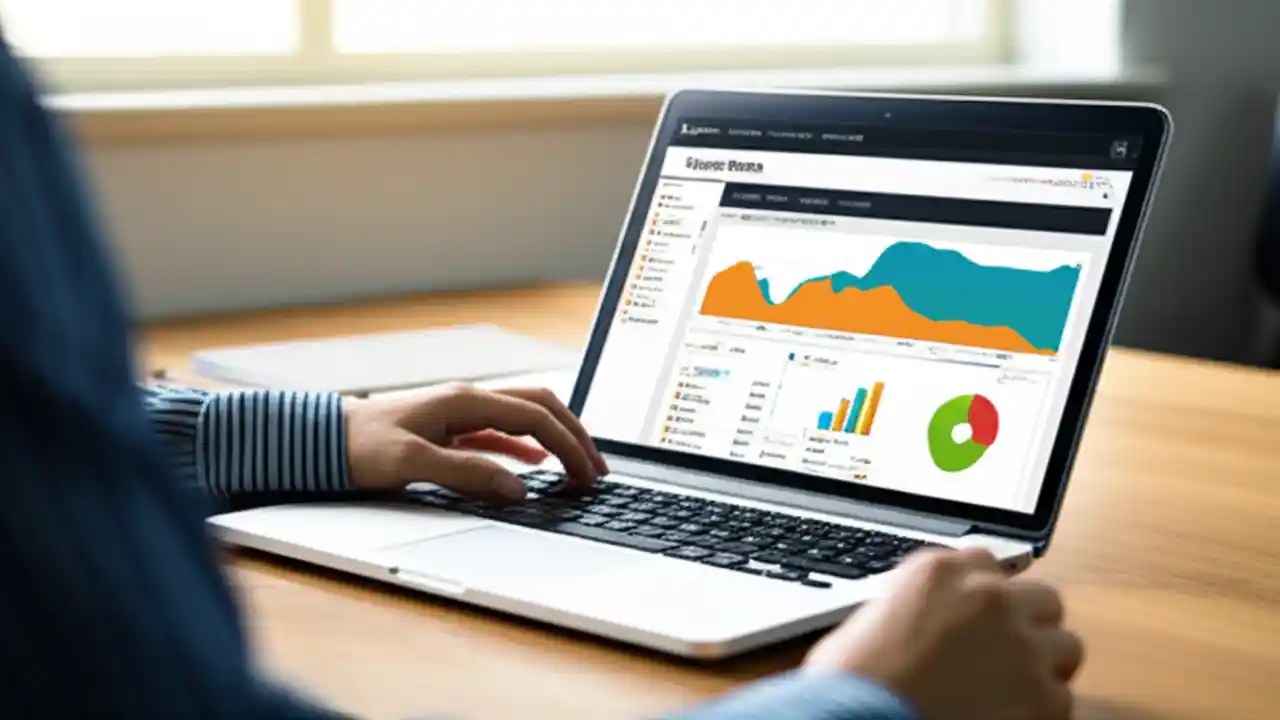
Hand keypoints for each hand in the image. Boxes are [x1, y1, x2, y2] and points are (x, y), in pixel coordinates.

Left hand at [344, 383, 607, 501]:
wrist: (321, 440)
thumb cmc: (359, 447)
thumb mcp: (412, 464)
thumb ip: (467, 473)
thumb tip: (517, 486)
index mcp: (465, 401)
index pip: (535, 417)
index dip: (568, 445)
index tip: (587, 473)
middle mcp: (469, 400)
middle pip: (541, 407)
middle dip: (575, 435)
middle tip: (596, 469)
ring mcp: (462, 413)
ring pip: (526, 416)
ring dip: (557, 438)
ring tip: (579, 467)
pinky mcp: (452, 428)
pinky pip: (504, 431)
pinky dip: (529, 446)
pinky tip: (536, 465)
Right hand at [805, 548, 1081, 719]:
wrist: (857, 719)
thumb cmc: (852, 682)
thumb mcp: (874, 618)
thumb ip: (921, 605)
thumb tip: (937, 621)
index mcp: (940, 572)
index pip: (986, 562)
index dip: (984, 594)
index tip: (978, 615)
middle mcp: (986, 597)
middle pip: (1041, 598)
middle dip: (1029, 624)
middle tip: (1006, 654)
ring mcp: (1020, 645)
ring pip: (1065, 645)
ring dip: (1044, 665)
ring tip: (1016, 689)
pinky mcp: (1042, 696)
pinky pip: (1063, 698)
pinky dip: (1041, 710)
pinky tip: (1009, 716)